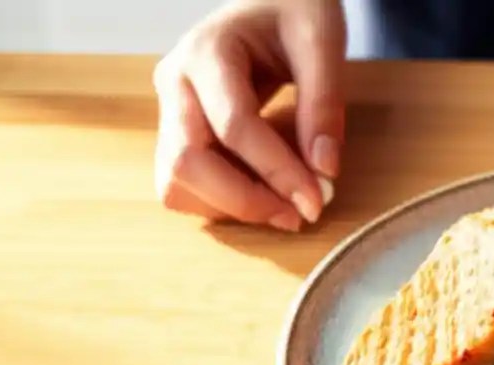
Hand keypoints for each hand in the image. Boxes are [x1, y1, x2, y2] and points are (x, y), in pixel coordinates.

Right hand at [153, 0, 346, 230]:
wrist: (269, 0)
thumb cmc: (296, 10)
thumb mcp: (322, 40)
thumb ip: (324, 102)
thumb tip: (324, 171)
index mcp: (206, 51)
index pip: (233, 125)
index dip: (276, 170)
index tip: (317, 200)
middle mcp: (175, 82)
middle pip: (186, 161)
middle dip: (244, 200)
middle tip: (299, 214)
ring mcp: (169, 109)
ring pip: (174, 181)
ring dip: (228, 207)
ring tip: (283, 207)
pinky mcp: (176, 132)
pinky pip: (183, 184)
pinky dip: (219, 202)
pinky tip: (262, 192)